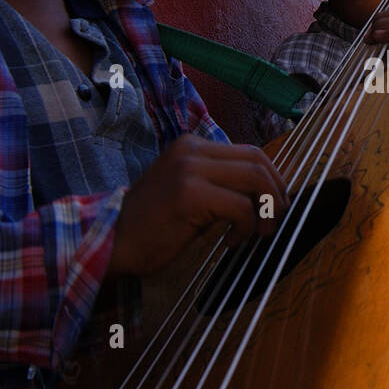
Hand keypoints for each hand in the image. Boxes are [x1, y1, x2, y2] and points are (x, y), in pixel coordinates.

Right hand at [108, 136, 288, 277]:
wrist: (112, 242)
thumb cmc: (152, 226)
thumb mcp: (192, 193)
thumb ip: (223, 185)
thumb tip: (267, 194)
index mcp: (193, 145)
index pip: (251, 152)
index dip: (273, 180)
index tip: (276, 207)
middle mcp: (192, 149)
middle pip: (258, 160)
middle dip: (277, 193)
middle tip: (274, 222)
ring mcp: (189, 168)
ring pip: (255, 178)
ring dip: (267, 210)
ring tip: (257, 232)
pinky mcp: (188, 193)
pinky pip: (239, 206)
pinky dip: (246, 227)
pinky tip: (230, 241)